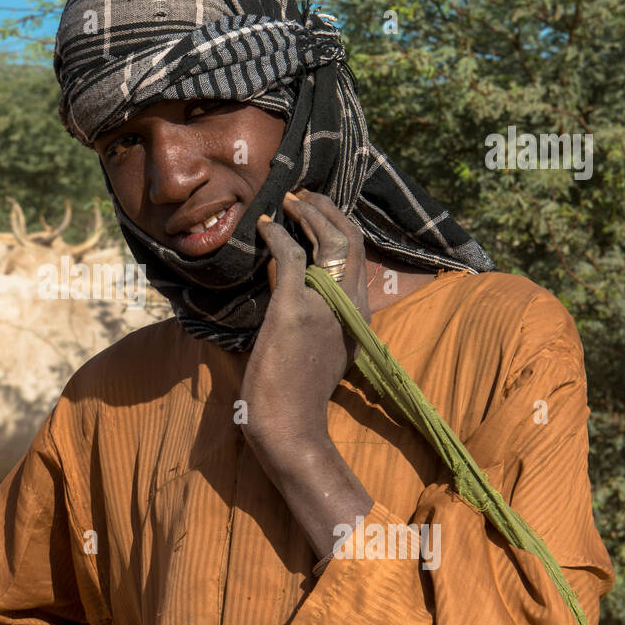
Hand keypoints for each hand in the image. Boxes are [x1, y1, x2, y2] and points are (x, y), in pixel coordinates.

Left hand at [239, 190, 369, 470]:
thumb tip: (285, 277)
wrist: (289, 428)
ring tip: (291, 200)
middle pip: (353, 241)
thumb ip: (309, 312)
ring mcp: (326, 306)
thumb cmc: (295, 396)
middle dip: (329, 211)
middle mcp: (350, 307)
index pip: (359, 259)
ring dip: (309, 213)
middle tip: (304, 196)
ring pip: (330, 241)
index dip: (341, 228)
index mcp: (360, 317)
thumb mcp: (315, 348)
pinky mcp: (295, 310)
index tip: (319, 212)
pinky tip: (265, 225)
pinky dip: (278, 235)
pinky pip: (292, 258)